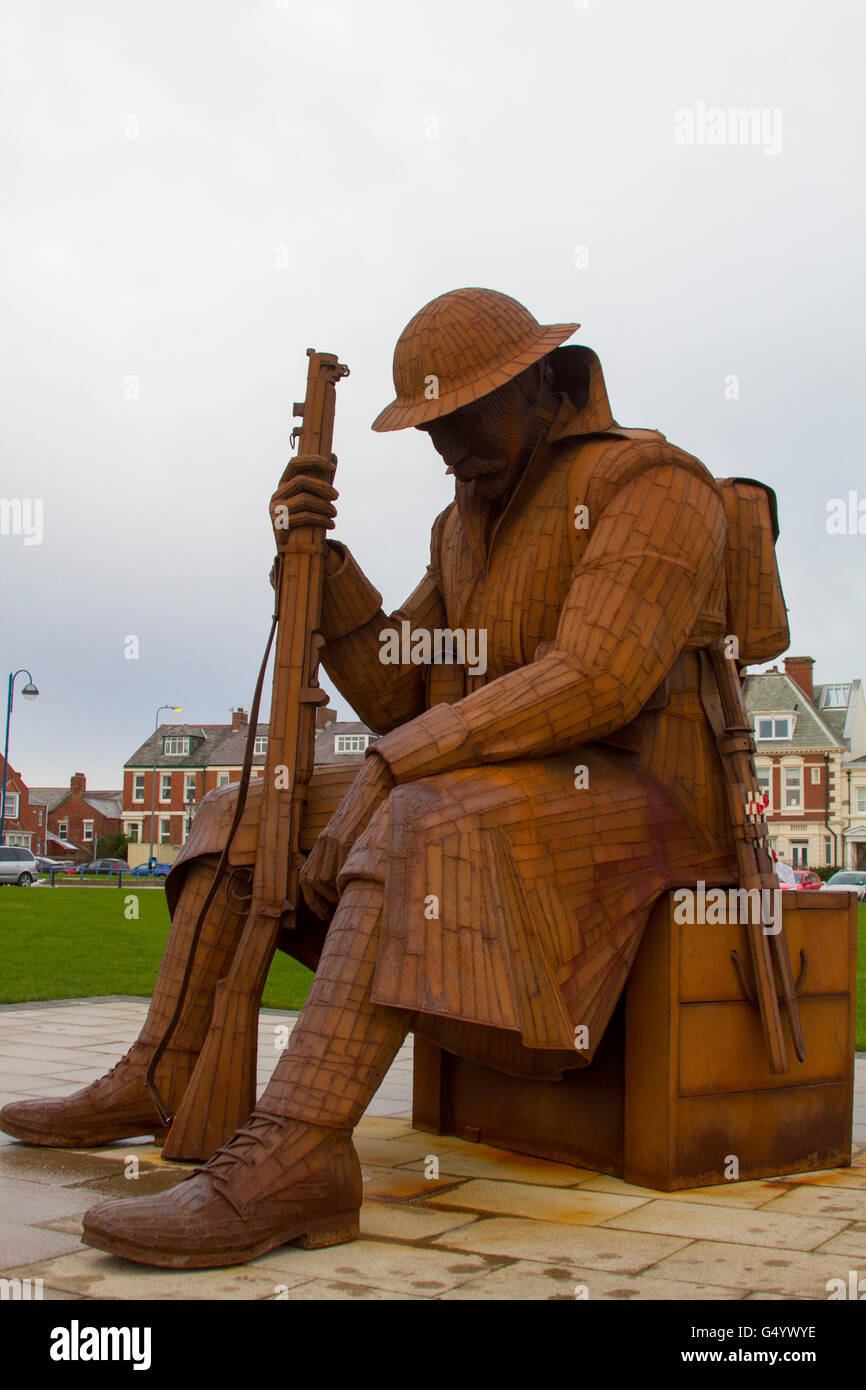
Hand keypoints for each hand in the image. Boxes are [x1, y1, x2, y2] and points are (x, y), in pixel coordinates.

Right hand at [270, 455, 337, 546]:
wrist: (292, 548)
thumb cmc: (304, 519)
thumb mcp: (313, 496)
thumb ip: (321, 478)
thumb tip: (333, 455)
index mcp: (283, 483)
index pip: (295, 463)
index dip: (314, 461)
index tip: (332, 467)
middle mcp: (276, 494)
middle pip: (301, 481)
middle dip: (323, 487)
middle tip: (337, 496)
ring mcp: (276, 509)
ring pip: (304, 500)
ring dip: (324, 507)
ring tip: (334, 514)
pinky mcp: (280, 524)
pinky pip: (304, 517)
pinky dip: (322, 520)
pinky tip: (331, 524)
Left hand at [300, 755, 393, 917]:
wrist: (374, 783)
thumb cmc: (367, 808)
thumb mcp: (349, 830)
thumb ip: (344, 848)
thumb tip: (347, 873)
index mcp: (323, 840)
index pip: (306, 877)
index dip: (310, 898)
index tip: (320, 911)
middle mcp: (324, 841)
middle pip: (312, 881)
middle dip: (320, 901)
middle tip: (331, 913)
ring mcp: (335, 840)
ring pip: (323, 878)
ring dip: (332, 894)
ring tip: (344, 902)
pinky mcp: (348, 838)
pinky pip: (340, 867)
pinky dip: (343, 882)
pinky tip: (352, 888)